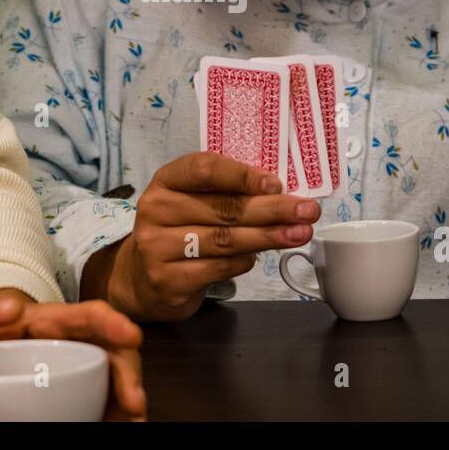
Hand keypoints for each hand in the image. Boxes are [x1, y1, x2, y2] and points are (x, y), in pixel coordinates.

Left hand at [0, 297, 145, 420]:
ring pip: (116, 380)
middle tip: (134, 401)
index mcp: (52, 322)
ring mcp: (79, 367)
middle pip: (114, 351)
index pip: (90, 316)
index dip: (112, 322)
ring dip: (128, 398)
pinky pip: (105, 401)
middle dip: (129, 374)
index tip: (129, 334)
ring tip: (134, 420)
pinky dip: (116, 413)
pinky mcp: (78, 390)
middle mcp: (74, 343)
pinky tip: (122, 424)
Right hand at [83, 151, 320, 320]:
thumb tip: (281, 193)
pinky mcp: (167, 280)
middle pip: (223, 208)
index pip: (204, 169)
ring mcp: (157, 247)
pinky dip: (245, 261)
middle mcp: (156, 210)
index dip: (243, 175)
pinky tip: (259, 256)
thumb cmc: (178, 231)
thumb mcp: (193, 202)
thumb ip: (226, 193)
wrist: (141, 278)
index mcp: (166, 181)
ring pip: (224, 240)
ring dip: (268, 237)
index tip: (276, 183)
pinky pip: (218, 268)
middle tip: (307, 211)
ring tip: (299, 234)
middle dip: (272, 209)